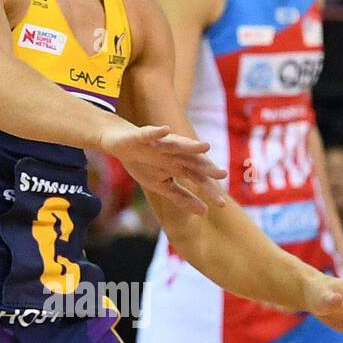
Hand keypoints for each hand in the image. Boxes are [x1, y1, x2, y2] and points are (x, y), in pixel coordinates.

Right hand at [100, 122, 227, 213]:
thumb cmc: (143, 164)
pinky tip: (165, 130)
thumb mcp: (162, 185)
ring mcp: (161, 144)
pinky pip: (152, 133)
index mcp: (180, 166)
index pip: (199, 178)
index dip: (210, 190)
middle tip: (222, 174)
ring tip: (206, 147)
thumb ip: (182, 197)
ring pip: (178, 144)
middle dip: (207, 166)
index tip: (221, 205)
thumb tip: (205, 212)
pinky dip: (158, 132)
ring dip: (191, 145)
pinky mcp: (144, 135)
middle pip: (193, 161)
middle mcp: (175, 154)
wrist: (120, 144)